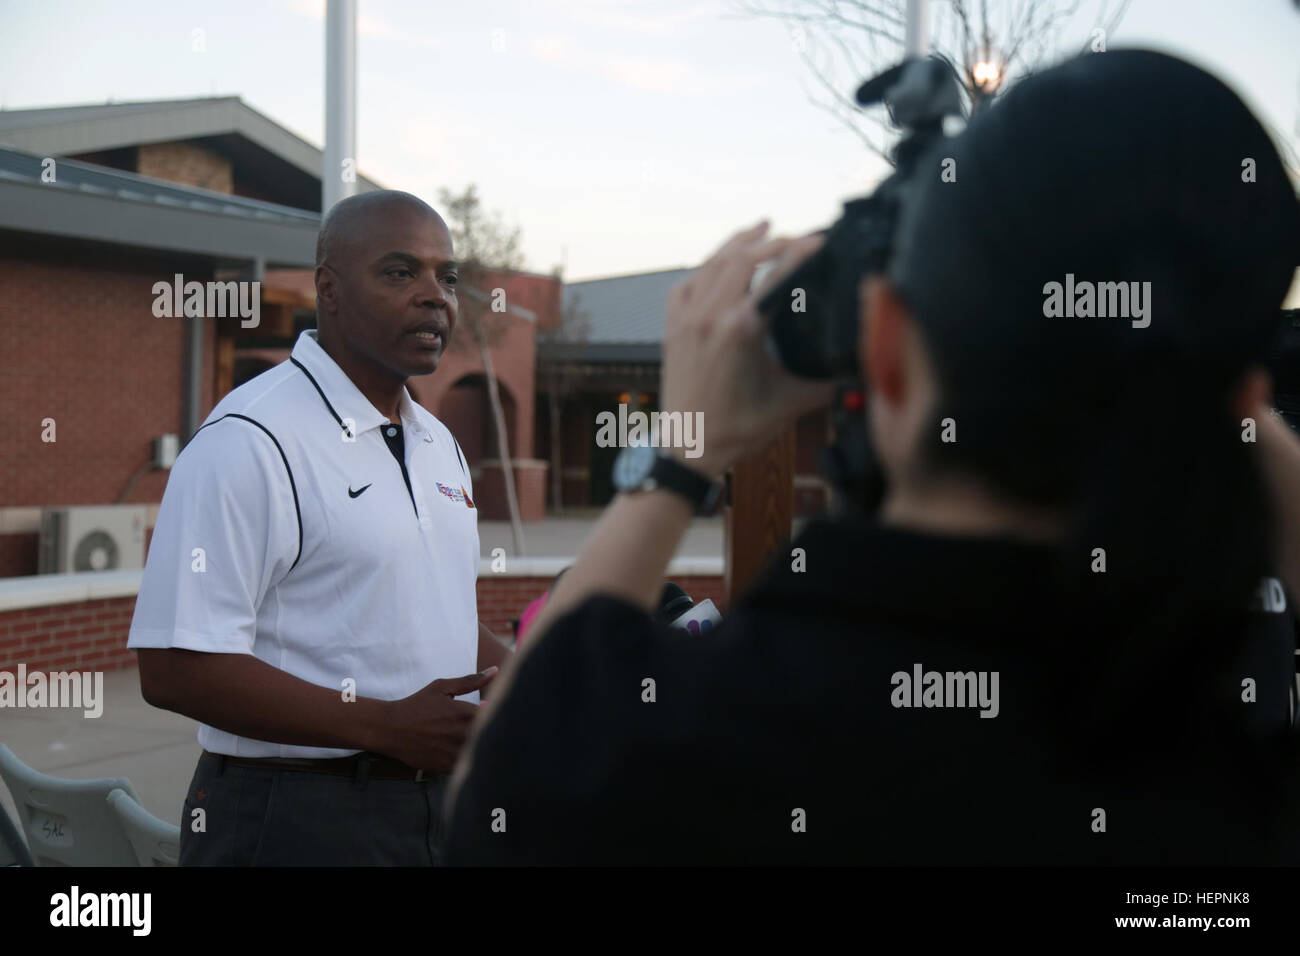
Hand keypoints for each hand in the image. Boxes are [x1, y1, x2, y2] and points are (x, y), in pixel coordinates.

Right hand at [376, 668, 497, 772]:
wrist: (390, 728)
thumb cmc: (417, 705)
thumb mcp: (442, 688)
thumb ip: (471, 680)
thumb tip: (496, 670)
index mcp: (465, 713)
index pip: (496, 716)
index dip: (495, 715)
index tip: (486, 712)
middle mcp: (462, 734)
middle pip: (490, 736)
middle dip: (490, 731)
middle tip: (478, 728)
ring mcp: (454, 752)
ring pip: (479, 753)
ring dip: (479, 747)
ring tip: (465, 740)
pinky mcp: (446, 767)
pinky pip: (466, 766)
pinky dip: (467, 761)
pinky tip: (456, 751)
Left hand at [662, 221, 833, 479]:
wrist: (687, 451)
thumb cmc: (736, 431)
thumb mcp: (790, 403)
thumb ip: (826, 380)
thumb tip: (857, 366)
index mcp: (740, 329)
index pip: (777, 275)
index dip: (802, 252)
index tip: (821, 241)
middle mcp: (709, 316)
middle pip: (744, 257)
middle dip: (775, 241)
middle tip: (798, 238)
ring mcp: (686, 319)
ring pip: (713, 263)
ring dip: (740, 242)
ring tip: (763, 226)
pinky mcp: (672, 328)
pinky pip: (687, 283)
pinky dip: (706, 267)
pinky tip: (719, 262)